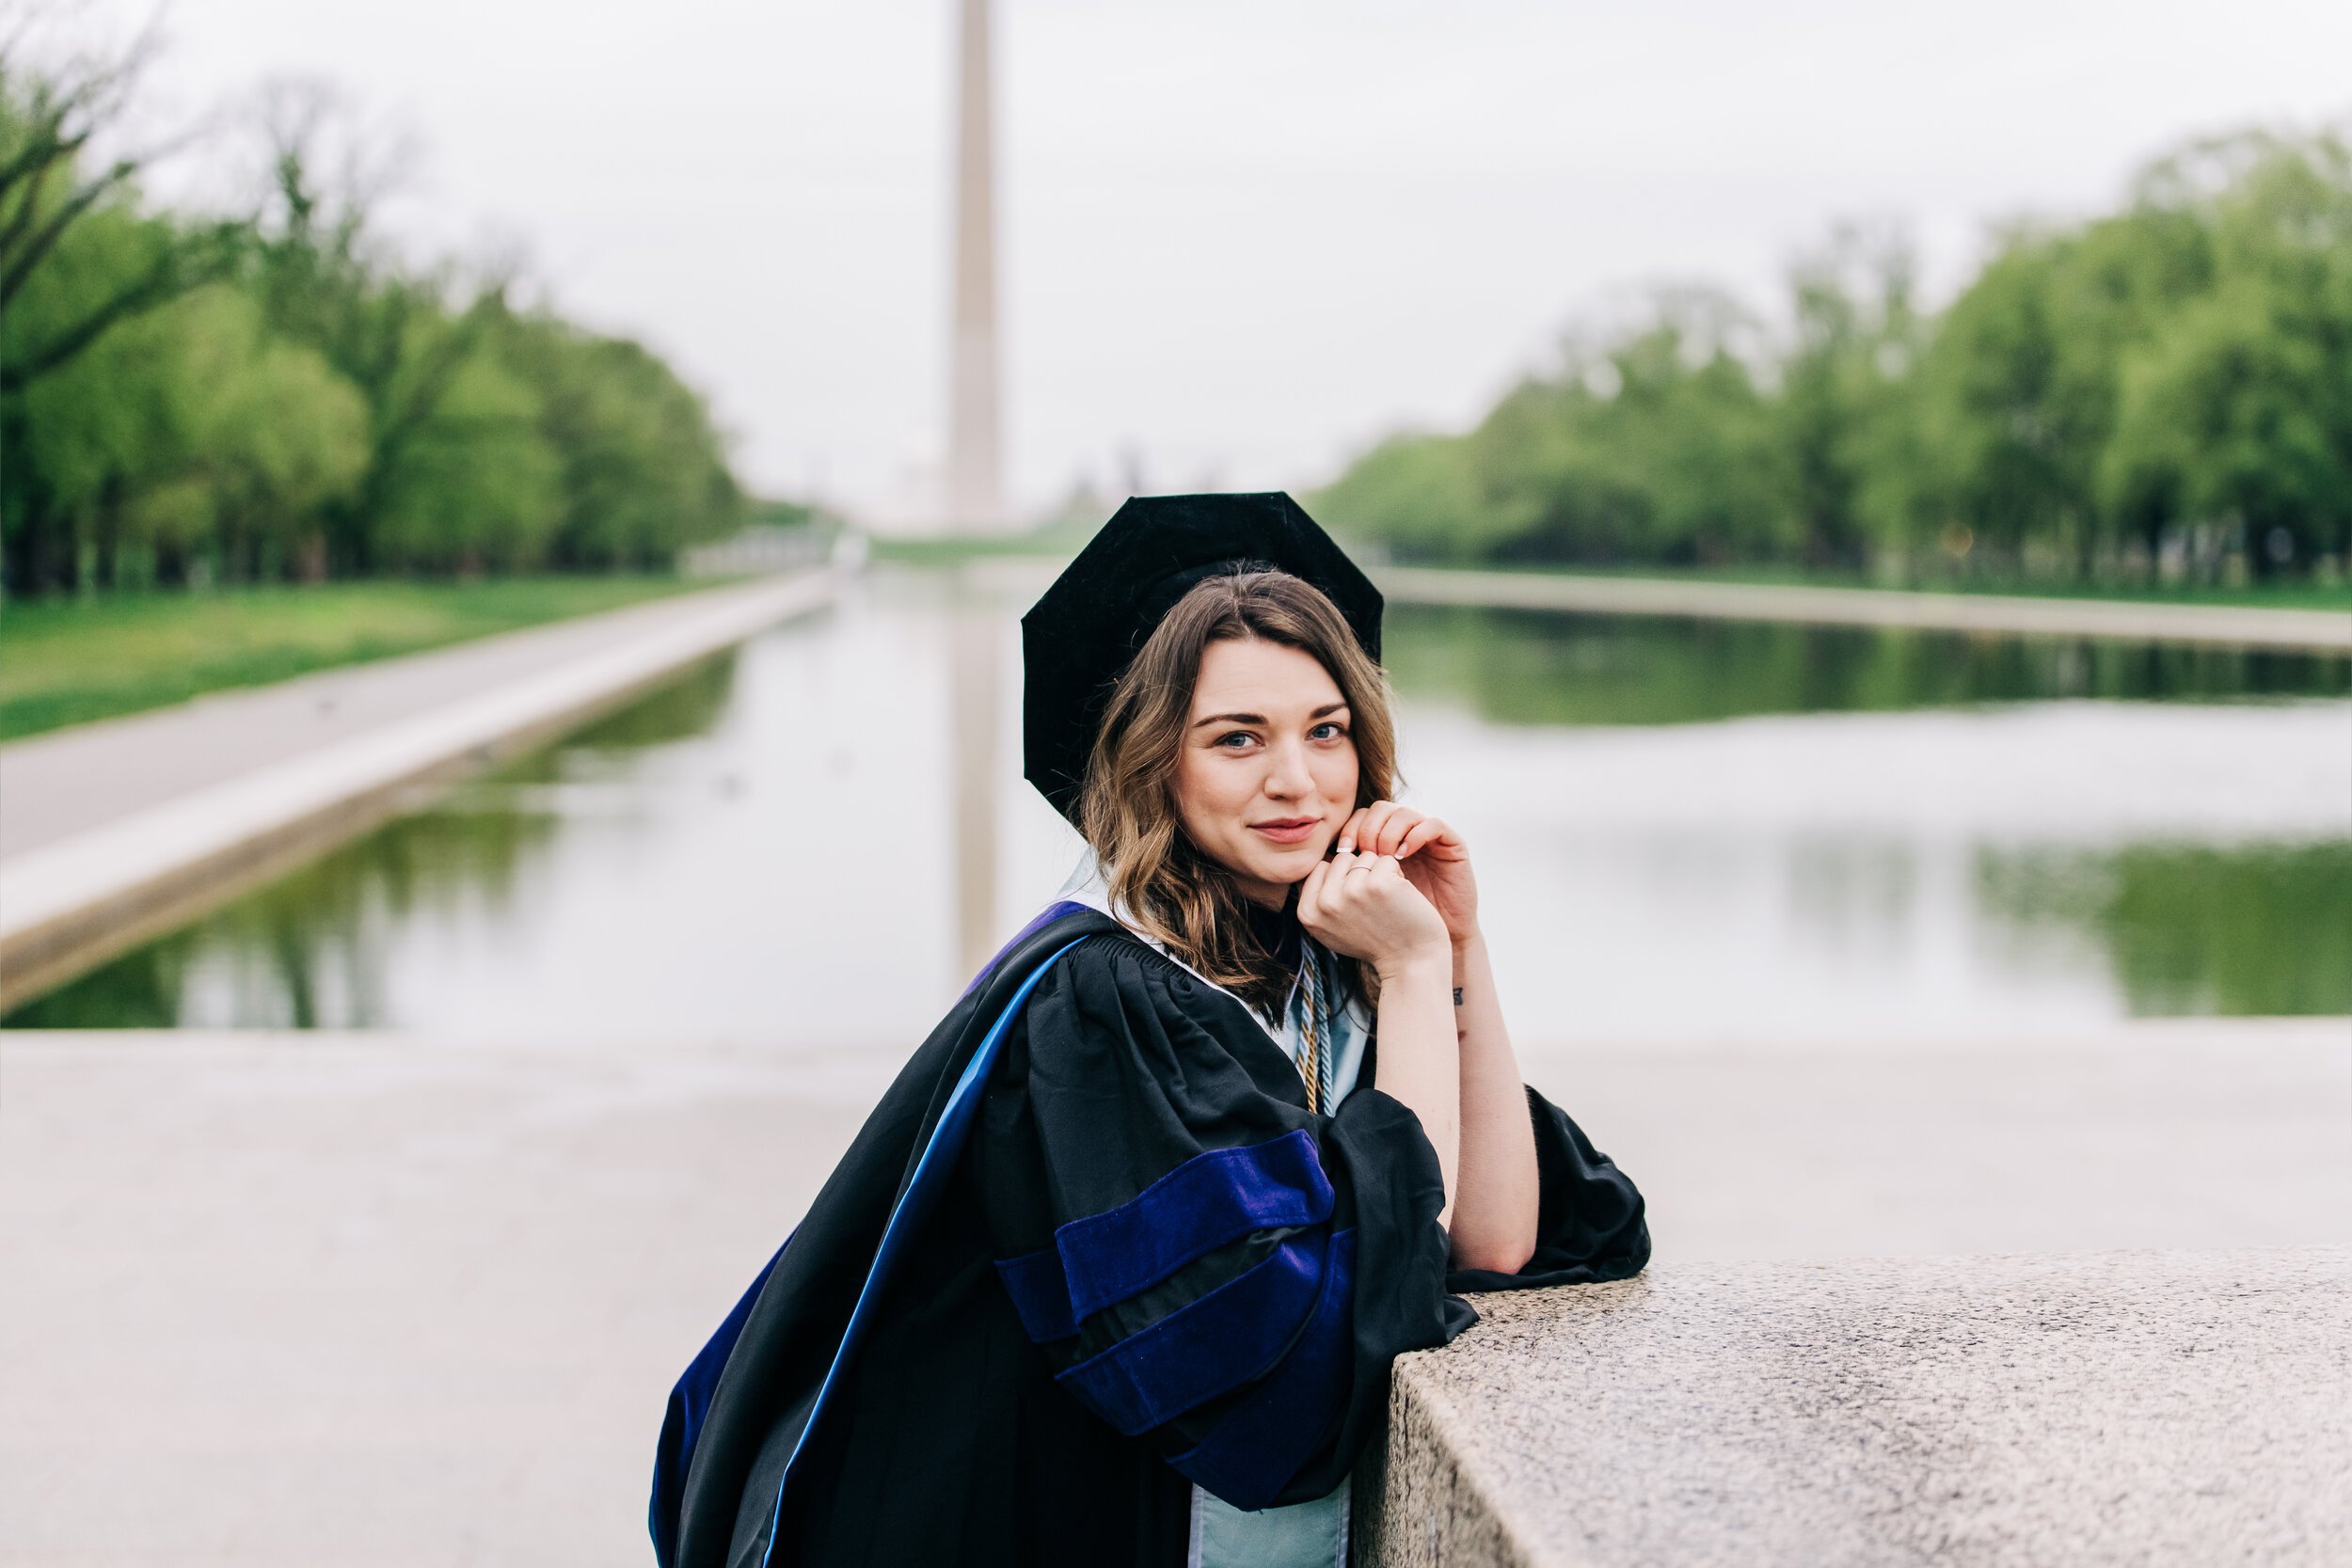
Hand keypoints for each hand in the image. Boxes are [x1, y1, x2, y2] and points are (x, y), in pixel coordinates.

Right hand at [1297, 848, 1450, 978]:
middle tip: (1372, 903)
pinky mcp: (1378, 884)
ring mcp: (1351, 892)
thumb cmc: (1374, 942)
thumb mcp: (1331, 928)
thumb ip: (1318, 898)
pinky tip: (1399, 898)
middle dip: (1360, 873)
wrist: (1410, 962)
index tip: (1356, 905)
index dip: (1342, 879)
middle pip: (1342, 858)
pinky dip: (1397, 875)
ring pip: (1365, 856)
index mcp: (1307, 912)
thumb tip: (1317, 863)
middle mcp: (1325, 902)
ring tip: (1385, 901)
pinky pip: (1386, 860)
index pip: (1321, 867)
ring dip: (1379, 873)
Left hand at [1337, 802, 1477, 947]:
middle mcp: (1404, 835)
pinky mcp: (1451, 845)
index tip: (1341, 852)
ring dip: (1388, 832)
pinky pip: (1433, 824)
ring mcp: (1428, 838)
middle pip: (1379, 810)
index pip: (1360, 818)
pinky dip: (1415, 836)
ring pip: (1403, 813)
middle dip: (1366, 829)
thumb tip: (1314, 861)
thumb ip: (1340, 877)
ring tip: (1383, 857)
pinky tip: (1402, 857)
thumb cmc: (1389, 926)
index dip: (1349, 829)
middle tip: (1362, 853)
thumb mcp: (1358, 898)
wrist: (1426, 947)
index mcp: (1382, 844)